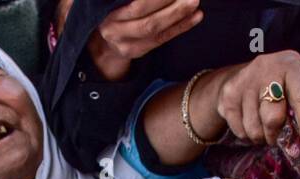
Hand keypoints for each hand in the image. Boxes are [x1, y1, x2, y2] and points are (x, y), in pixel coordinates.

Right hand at [87, 0, 203, 81]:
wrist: (103, 41)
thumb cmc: (112, 12)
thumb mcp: (113, 3)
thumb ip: (130, 0)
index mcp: (108, 12)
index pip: (137, 5)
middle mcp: (115, 29)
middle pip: (146, 18)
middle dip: (170, 4)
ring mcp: (126, 44)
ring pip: (156, 30)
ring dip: (178, 15)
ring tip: (195, 2)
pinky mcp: (138, 52)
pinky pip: (162, 39)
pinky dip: (181, 27)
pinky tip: (197, 16)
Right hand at [215, 50, 299, 152]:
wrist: (245, 75)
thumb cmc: (281, 89)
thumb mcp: (297, 92)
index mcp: (292, 66)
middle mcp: (268, 67)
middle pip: (273, 118)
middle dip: (276, 134)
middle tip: (277, 134)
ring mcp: (245, 80)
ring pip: (254, 128)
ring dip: (261, 136)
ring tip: (264, 126)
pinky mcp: (229, 94)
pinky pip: (240, 131)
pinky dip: (247, 135)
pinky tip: (251, 122)